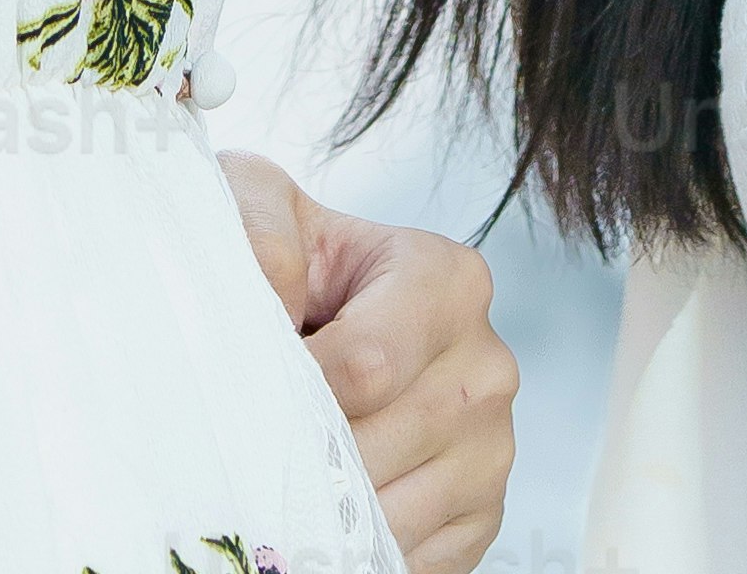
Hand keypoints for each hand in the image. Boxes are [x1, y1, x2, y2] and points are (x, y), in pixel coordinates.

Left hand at [223, 156, 517, 573]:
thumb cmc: (288, 263)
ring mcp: (492, 446)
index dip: (297, 388)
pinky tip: (329, 513)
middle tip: (261, 439)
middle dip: (306, 452)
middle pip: (378, 448)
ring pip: (393, 514)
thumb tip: (277, 290)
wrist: (320, 321)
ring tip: (290, 472)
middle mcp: (487, 363)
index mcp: (448, 280)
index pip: (370, 365)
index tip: (254, 386)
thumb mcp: (256, 206)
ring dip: (328, 509)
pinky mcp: (483, 515)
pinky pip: (412, 559)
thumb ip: (259, 226)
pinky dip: (359, 550)